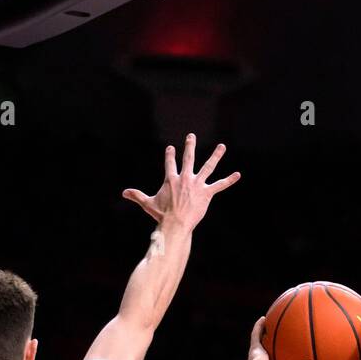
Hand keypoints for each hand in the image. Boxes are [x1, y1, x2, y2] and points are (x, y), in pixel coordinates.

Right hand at [123, 135, 239, 231]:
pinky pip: (220, 185)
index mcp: (171, 179)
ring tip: (222, 146)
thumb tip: (123, 192)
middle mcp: (185, 178)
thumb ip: (136, 196)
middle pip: (188, 158)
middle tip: (191, 136)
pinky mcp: (206, 193)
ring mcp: (197, 184)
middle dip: (189, 146)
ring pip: (208, 167)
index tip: (170, 148)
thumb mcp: (148, 203)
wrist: (175, 224)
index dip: (170, 155)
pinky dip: (229, 180)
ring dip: (216, 156)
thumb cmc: (161, 215)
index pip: (170, 163)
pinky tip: (237, 174)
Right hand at [247, 318, 304, 359]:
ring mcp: (259, 354)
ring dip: (268, 332)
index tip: (293, 355)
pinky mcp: (254, 348)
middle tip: (288, 336)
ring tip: (276, 322)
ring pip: (264, 341)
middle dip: (278, 345)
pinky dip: (258, 326)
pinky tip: (264, 318)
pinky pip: (256, 334)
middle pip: (273, 351)